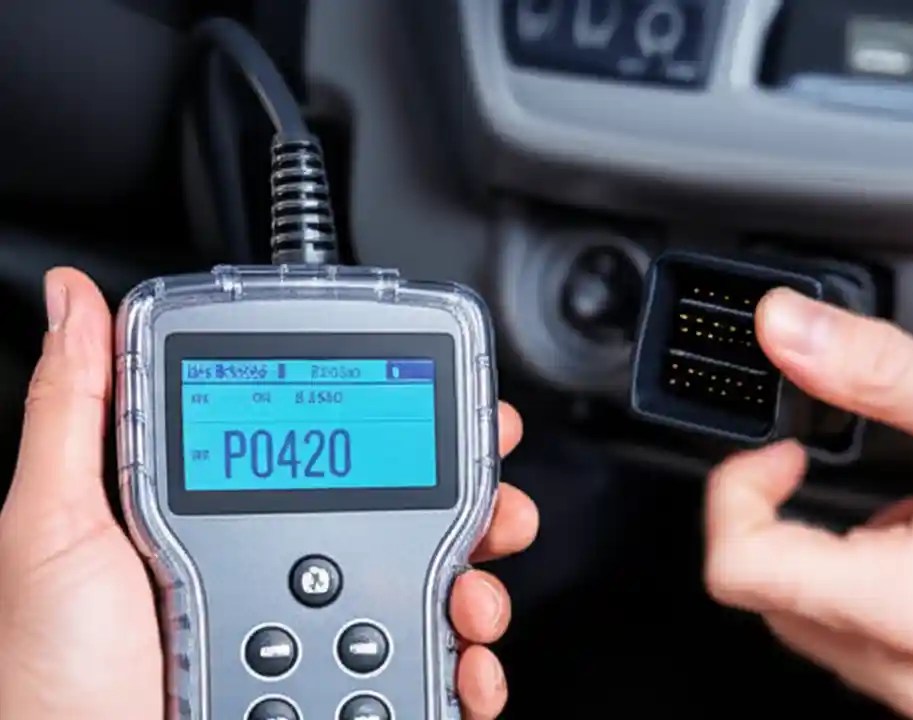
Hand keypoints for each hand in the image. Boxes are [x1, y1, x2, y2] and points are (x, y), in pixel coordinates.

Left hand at [0, 268, 537, 718]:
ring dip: (481, 589)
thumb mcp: (55, 523)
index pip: (339, 452)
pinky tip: (462, 667)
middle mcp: (291, 573)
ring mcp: (324, 639)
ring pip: (437, 594)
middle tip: (496, 504)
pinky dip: (473, 674)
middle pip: (411, 519)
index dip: (407, 421)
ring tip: (471, 600)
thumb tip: (75, 299)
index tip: (453, 401)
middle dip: (476, 503)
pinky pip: (434, 678)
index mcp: (238, 520)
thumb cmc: (55, 670)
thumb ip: (76, 409)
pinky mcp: (348, 700)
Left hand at [704, 288, 912, 718]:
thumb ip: (871, 368)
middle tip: (819, 458)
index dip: (735, 492)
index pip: (738, 568)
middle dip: (776, 517)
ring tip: (907, 496)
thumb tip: (787, 331)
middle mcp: (911, 673)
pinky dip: (872, 581)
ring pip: (813, 621)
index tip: (775, 450)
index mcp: (906, 609)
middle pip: (769, 597)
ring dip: (827, 549)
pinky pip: (870, 640)